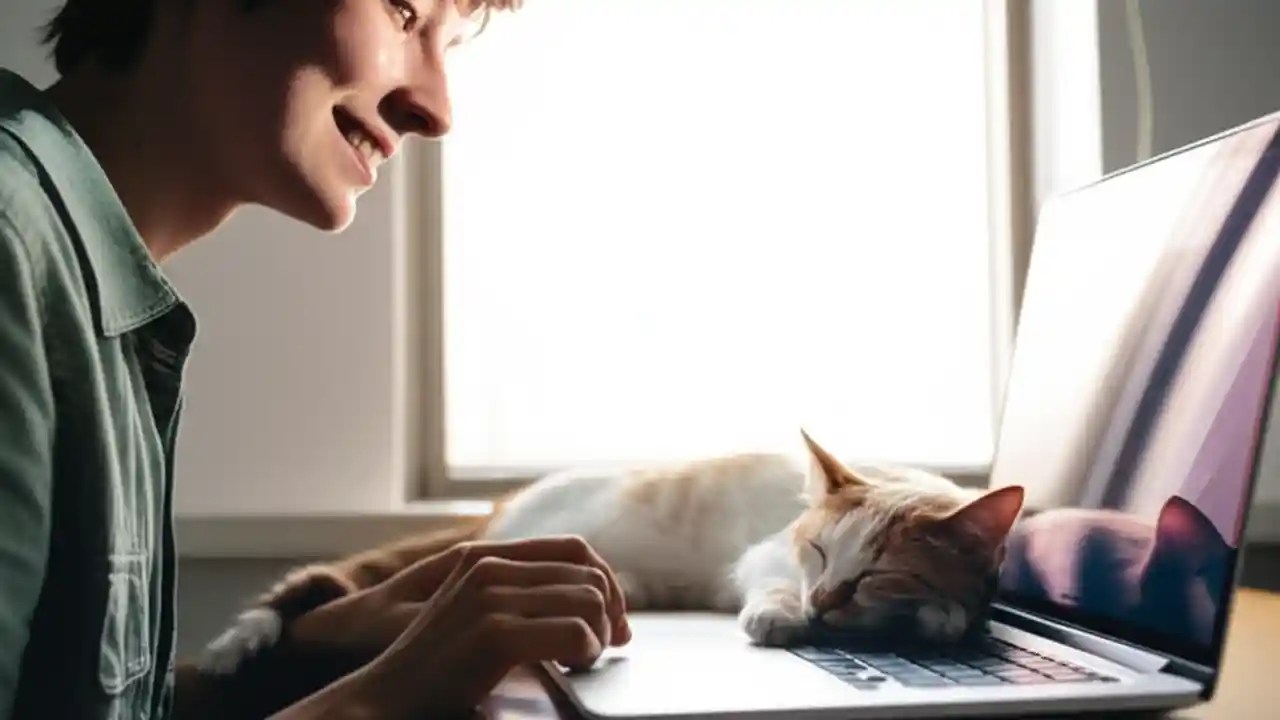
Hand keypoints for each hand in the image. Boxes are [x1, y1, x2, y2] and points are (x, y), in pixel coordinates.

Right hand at [288, 535, 631, 660]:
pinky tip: (573, 667)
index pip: (574, 549)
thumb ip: (516, 596)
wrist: (382, 697)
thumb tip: (588, 601)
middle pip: (589, 575)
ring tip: (583, 659)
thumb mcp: (471, 614)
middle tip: (606, 646)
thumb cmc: (432, 668)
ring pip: (589, 602)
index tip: (615, 617)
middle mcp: (488, 568)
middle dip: (609, 613)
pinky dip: (587, 652)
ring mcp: (490, 598)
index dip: (606, 581)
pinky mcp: (495, 634)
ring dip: (599, 635)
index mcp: (483, 558)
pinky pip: (575, 633)